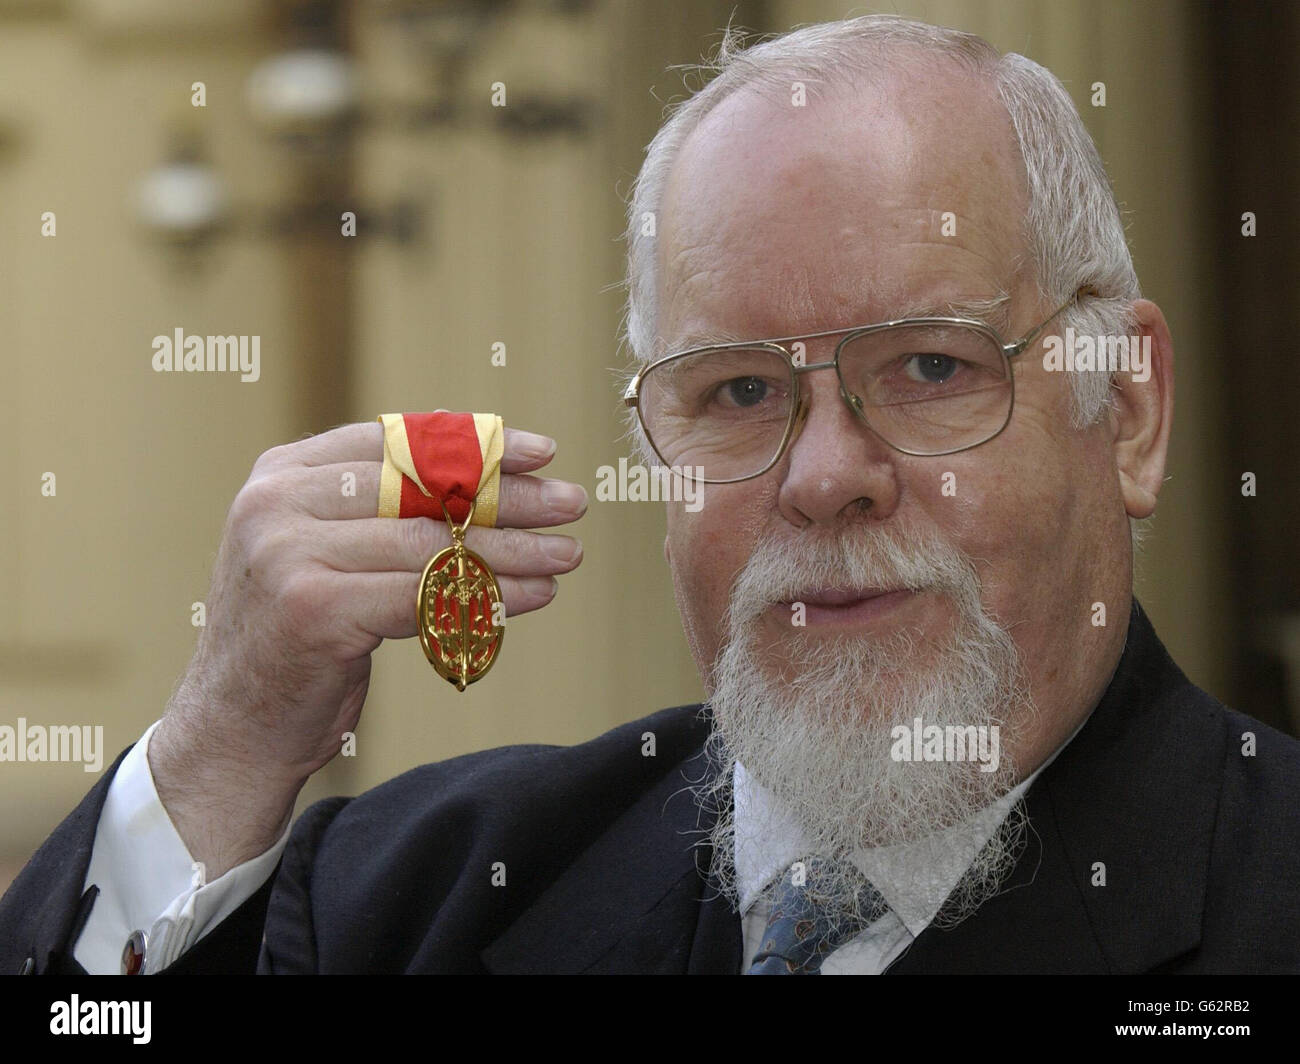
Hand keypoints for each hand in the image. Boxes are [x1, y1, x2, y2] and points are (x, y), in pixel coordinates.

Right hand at [149, 421, 584, 875]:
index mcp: (283, 473)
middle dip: (509, 494)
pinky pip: (426, 595)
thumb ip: (377, 506)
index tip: (541, 453)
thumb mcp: (323, 551)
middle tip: (573, 502)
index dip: (477, 443)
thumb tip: (479, 464)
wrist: (231, 731)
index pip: (399, 440)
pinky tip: (535, 596)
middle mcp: (278, 501)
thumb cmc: (296, 637)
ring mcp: (290, 553)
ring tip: (567, 553)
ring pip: (432, 543)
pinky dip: (490, 595)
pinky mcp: (314, 608)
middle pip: (423, 487)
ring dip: (513, 549)